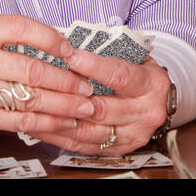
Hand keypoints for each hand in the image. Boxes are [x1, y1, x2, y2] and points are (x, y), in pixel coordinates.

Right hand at [0, 14, 94, 139]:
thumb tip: (46, 41)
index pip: (22, 28)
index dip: (52, 38)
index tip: (70, 49)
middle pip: (33, 68)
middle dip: (67, 79)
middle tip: (87, 83)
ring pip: (31, 96)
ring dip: (65, 103)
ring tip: (85, 105)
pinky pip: (20, 119)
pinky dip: (47, 122)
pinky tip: (63, 122)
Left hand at [31, 51, 172, 154]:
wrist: (159, 102)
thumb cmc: (141, 74)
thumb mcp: (135, 58)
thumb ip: (110, 54)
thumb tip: (70, 46)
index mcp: (152, 85)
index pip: (121, 76)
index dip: (94, 67)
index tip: (70, 56)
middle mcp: (146, 112)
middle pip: (102, 109)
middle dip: (70, 98)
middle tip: (44, 86)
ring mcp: (133, 134)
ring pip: (89, 131)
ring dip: (60, 120)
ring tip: (37, 107)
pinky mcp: (118, 149)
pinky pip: (83, 145)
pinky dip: (59, 136)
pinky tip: (42, 124)